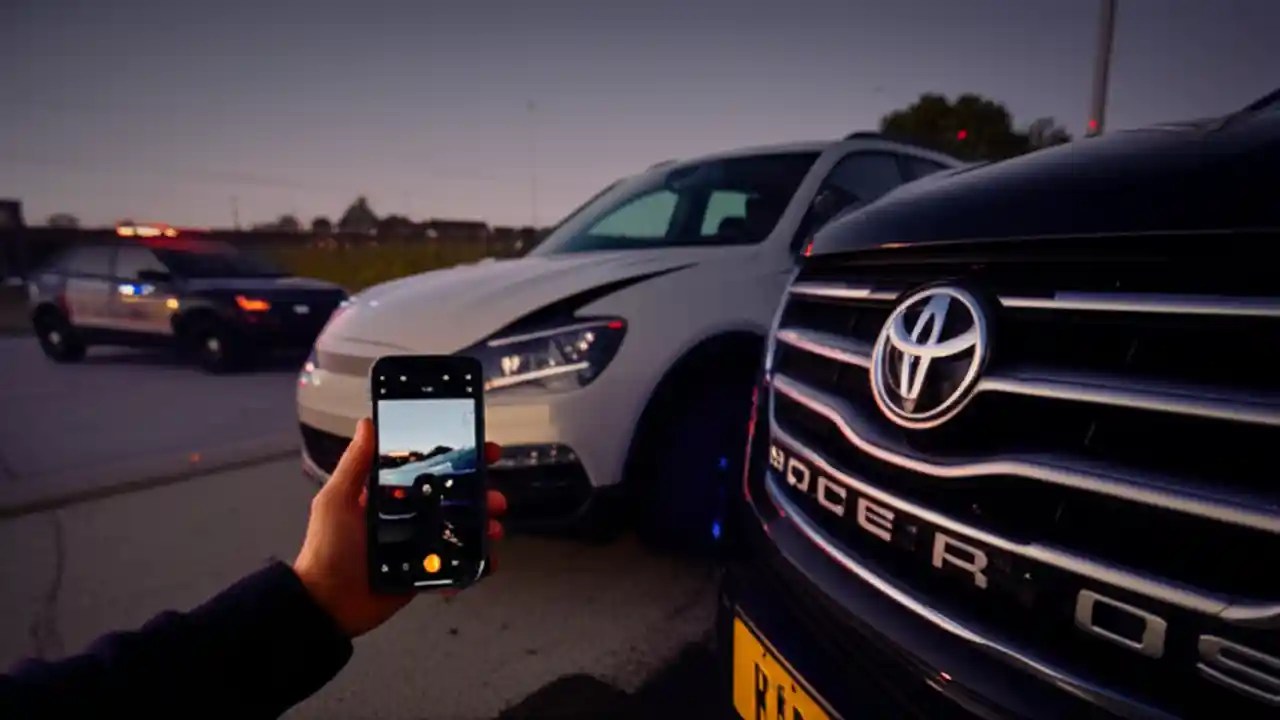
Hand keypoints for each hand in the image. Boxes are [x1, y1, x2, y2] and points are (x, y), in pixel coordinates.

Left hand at [293, 418, 507, 637]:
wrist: (326, 605)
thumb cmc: (327, 548)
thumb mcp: (336, 500)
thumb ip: (354, 464)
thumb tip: (366, 423)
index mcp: (388, 495)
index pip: (428, 469)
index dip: (456, 458)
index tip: (482, 450)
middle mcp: (407, 516)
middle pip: (452, 498)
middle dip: (479, 494)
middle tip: (495, 496)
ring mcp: (418, 545)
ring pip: (460, 529)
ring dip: (482, 525)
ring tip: (494, 528)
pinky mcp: (424, 573)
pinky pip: (456, 564)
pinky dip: (476, 562)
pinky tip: (489, 560)